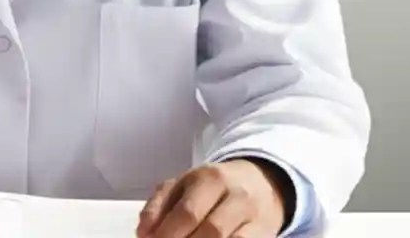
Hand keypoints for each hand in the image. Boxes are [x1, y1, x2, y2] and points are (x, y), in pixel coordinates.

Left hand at [135, 159, 288, 237]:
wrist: (261, 182)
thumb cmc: (212, 187)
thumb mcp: (181, 186)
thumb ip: (157, 207)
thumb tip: (143, 233)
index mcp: (210, 178)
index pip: (188, 213)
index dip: (167, 235)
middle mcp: (237, 195)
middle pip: (212, 231)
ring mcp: (255, 216)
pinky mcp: (266, 234)